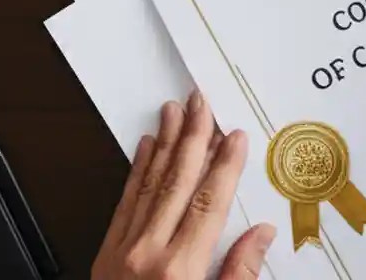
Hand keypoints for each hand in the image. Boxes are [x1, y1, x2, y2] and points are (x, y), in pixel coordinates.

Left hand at [92, 92, 276, 278]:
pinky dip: (136, 171)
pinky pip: (124, 202)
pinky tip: (144, 149)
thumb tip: (261, 234)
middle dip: (192, 137)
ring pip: (148, 184)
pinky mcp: (104, 256)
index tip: (236, 136)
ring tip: (174, 112)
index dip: (225, 165)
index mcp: (180, 271)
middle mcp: (147, 255)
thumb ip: (239, 275)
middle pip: (176, 182)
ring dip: (164, 144)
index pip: (209, 202)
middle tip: (201, 102)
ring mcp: (121, 253)